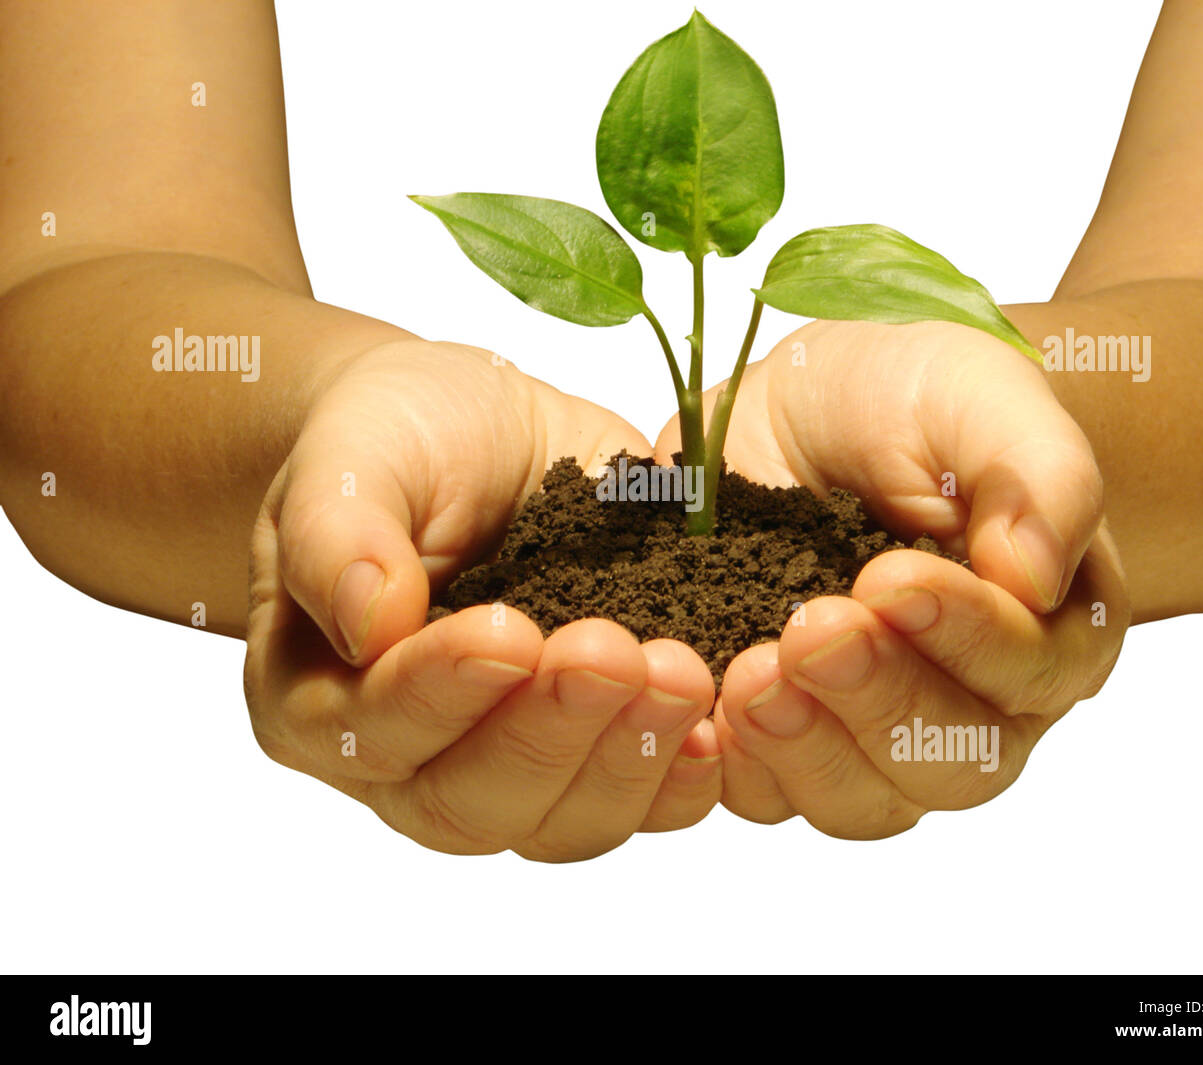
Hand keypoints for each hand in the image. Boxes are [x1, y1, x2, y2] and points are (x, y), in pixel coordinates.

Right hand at [245, 340, 720, 859]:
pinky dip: (682, 775)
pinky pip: (641, 798)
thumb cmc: (396, 441)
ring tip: (681, 676)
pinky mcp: (596, 742)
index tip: (506, 634)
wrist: (479, 433)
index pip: (373, 730)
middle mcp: (413, 757)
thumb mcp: (354, 455)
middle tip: (613, 654)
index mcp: (323, 698)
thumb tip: (367, 620)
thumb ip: (339, 533)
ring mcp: (512, 760)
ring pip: (565, 820)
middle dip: (550, 734)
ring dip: (628, 759)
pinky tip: (717, 727)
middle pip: (473, 801)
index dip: (439, 694)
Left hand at [656, 319, 1129, 837]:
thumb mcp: (981, 397)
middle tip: (812, 630)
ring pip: (857, 799)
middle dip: (877, 701)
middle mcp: (969, 705)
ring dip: (803, 749)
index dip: (964, 637)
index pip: (1026, 673)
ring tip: (750, 676)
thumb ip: (1039, 474)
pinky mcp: (781, 730)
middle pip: (949, 765)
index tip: (891, 576)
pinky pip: (762, 791)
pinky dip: (731, 764)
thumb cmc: (917, 399)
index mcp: (1043, 632)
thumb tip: (1035, 576)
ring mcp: (869, 732)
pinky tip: (701, 712)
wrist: (813, 406)